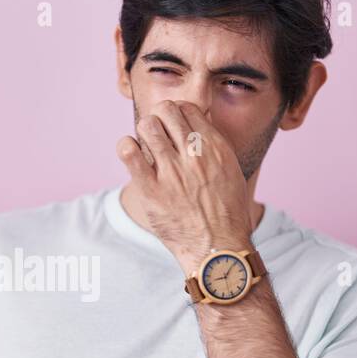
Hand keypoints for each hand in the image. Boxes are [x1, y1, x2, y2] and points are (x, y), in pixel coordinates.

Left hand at [116, 100, 254, 274]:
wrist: (217, 248)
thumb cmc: (225, 212)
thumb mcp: (230, 171)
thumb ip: (213, 146)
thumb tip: (195, 122)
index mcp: (216, 148)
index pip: (188, 108)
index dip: (176, 112)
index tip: (172, 124)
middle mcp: (194, 155)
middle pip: (166, 111)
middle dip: (159, 118)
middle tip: (157, 134)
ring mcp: (172, 173)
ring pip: (147, 126)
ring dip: (143, 131)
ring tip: (145, 145)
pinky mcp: (151, 191)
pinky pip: (129, 153)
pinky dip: (126, 146)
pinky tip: (130, 152)